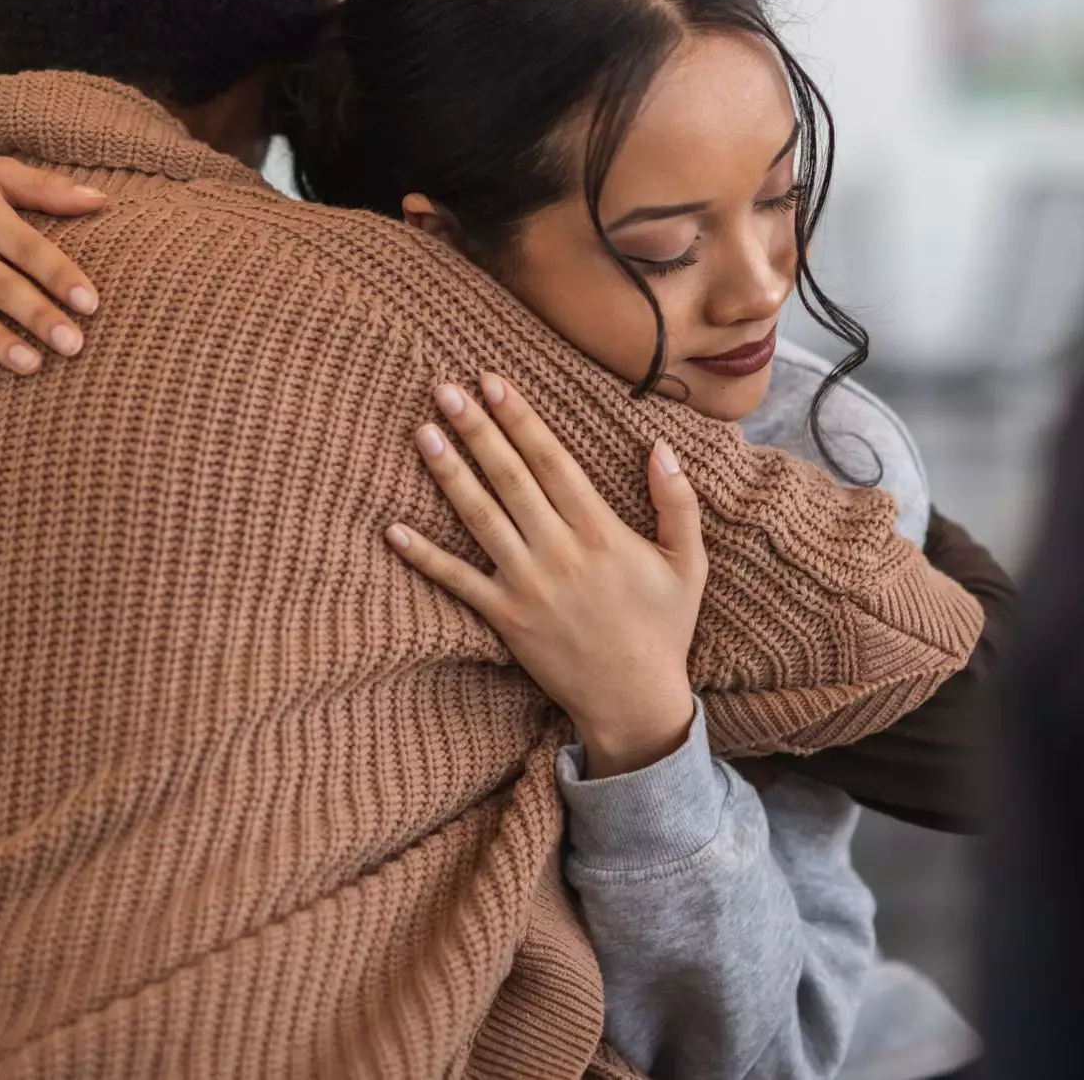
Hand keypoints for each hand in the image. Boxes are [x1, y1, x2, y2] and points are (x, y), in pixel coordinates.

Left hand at [384, 373, 705, 776]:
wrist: (635, 701)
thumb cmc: (664, 627)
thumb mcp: (690, 563)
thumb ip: (678, 503)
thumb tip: (661, 447)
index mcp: (601, 531)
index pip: (552, 460)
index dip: (520, 418)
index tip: (493, 382)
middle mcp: (559, 551)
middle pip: (509, 477)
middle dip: (477, 430)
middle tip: (446, 389)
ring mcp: (527, 585)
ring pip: (480, 518)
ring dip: (449, 474)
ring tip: (423, 433)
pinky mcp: (505, 618)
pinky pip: (458, 581)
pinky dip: (424, 557)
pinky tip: (393, 530)